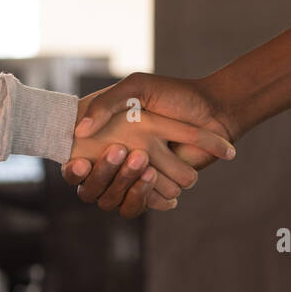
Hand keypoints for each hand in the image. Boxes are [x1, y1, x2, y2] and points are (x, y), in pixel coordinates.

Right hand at [65, 95, 234, 218]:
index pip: (77, 165)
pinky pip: (144, 204)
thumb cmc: (174, 95)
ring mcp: (138, 176)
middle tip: (129, 150)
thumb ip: (105, 104)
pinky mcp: (158, 190)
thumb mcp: (136, 88)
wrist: (214, 111)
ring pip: (122, 196)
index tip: (82, 159)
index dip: (77, 167)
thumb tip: (79, 132)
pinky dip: (151, 194)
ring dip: (134, 180)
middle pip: (99, 185)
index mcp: (106, 135)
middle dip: (112, 170)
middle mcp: (119, 159)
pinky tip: (154, 173)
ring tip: (145, 159)